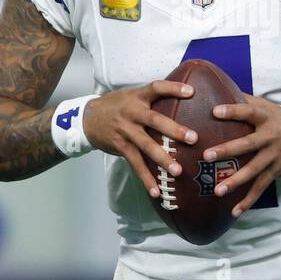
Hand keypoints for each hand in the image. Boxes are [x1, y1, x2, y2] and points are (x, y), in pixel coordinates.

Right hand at [83, 81, 196, 196]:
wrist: (87, 118)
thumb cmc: (116, 105)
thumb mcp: (131, 95)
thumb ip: (151, 98)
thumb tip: (183, 98)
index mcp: (137, 97)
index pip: (156, 88)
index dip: (173, 88)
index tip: (191, 92)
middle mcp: (132, 113)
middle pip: (155, 120)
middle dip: (174, 130)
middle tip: (193, 138)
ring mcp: (125, 131)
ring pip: (146, 146)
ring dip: (163, 159)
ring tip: (178, 171)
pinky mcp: (121, 146)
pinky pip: (135, 164)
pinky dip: (146, 179)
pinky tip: (156, 191)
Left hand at [202, 95, 280, 216]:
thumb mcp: (270, 108)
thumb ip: (249, 102)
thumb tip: (222, 90)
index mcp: (267, 118)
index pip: (248, 112)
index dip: (232, 111)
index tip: (214, 111)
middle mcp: (270, 137)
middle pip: (247, 144)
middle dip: (227, 150)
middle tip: (207, 156)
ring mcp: (274, 157)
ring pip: (253, 171)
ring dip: (236, 181)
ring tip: (218, 190)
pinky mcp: (276, 171)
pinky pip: (261, 187)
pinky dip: (248, 200)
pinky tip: (234, 211)